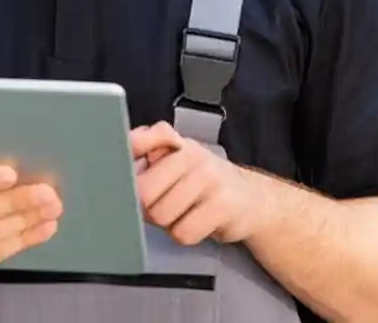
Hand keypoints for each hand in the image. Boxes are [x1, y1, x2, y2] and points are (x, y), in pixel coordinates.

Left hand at [130, 122, 266, 245]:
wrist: (251, 198)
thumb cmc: (204, 179)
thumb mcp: (176, 156)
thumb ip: (147, 146)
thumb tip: (126, 142)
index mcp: (175, 144)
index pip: (135, 147)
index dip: (125, 171)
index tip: (127, 182)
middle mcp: (193, 157)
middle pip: (143, 192)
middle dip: (146, 206)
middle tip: (160, 205)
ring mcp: (210, 180)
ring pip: (161, 216)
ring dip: (167, 223)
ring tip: (182, 213)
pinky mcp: (223, 206)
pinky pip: (184, 232)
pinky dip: (185, 234)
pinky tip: (196, 223)